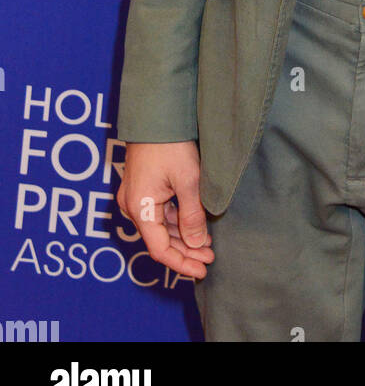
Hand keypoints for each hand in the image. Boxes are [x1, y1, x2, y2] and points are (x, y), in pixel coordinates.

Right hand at [116, 141, 214, 278]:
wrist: (156, 114)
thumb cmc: (170, 145)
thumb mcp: (188, 181)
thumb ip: (192, 215)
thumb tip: (197, 244)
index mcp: (140, 208)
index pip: (159, 250)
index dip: (181, 263)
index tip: (202, 270)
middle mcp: (133, 206)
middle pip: (159, 240)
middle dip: (186, 251)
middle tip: (210, 257)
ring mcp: (136, 197)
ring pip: (160, 227)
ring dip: (183, 237)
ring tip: (208, 244)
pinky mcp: (143, 187)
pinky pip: (159, 212)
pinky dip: (177, 221)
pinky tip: (195, 225)